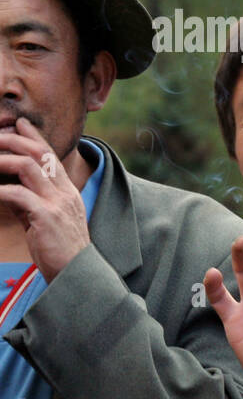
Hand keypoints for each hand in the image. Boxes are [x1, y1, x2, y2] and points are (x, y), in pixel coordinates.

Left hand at [0, 118, 92, 279]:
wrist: (78, 274)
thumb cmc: (60, 251)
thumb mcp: (46, 221)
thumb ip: (30, 203)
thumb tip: (8, 191)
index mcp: (67, 191)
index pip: (51, 155)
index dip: (33, 136)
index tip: (18, 123)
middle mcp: (65, 192)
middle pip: (39, 153)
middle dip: (13, 141)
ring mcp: (57, 203)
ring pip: (28, 166)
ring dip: (2, 160)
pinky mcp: (46, 216)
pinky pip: (17, 194)